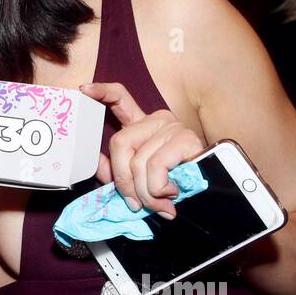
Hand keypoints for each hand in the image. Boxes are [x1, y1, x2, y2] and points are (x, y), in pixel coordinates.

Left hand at [80, 81, 204, 218]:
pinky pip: (156, 166)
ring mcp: (172, 127)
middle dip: (123, 180)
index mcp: (143, 126)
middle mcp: (157, 120)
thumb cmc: (175, 186)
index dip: (101, 91)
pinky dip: (157, 188)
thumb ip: (118, 172)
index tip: (84, 90)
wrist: (212, 196)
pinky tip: (169, 193)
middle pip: (120, 142)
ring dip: (144, 193)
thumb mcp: (140, 179)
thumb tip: (101, 170)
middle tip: (134, 203)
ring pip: (138, 161)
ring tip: (157, 204)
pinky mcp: (186, 139)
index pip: (120, 97)